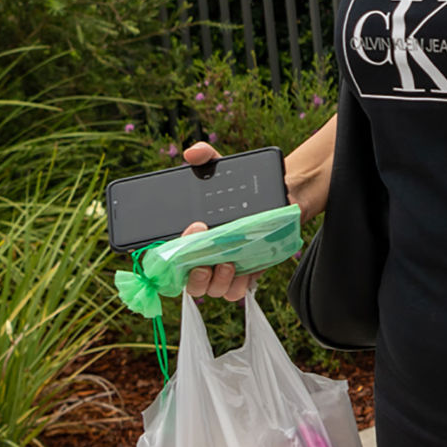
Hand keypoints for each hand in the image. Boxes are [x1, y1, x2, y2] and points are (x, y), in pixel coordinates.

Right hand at [175, 144, 253, 300]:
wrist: (279, 199)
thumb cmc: (241, 190)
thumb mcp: (223, 170)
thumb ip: (206, 158)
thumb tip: (192, 154)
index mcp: (189, 237)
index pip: (167, 256)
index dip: (168, 256)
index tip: (192, 230)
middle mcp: (201, 257)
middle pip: (185, 282)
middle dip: (192, 274)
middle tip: (206, 254)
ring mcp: (221, 270)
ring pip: (209, 290)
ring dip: (215, 281)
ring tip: (229, 261)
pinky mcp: (243, 276)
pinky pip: (234, 292)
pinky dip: (236, 286)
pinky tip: (242, 272)